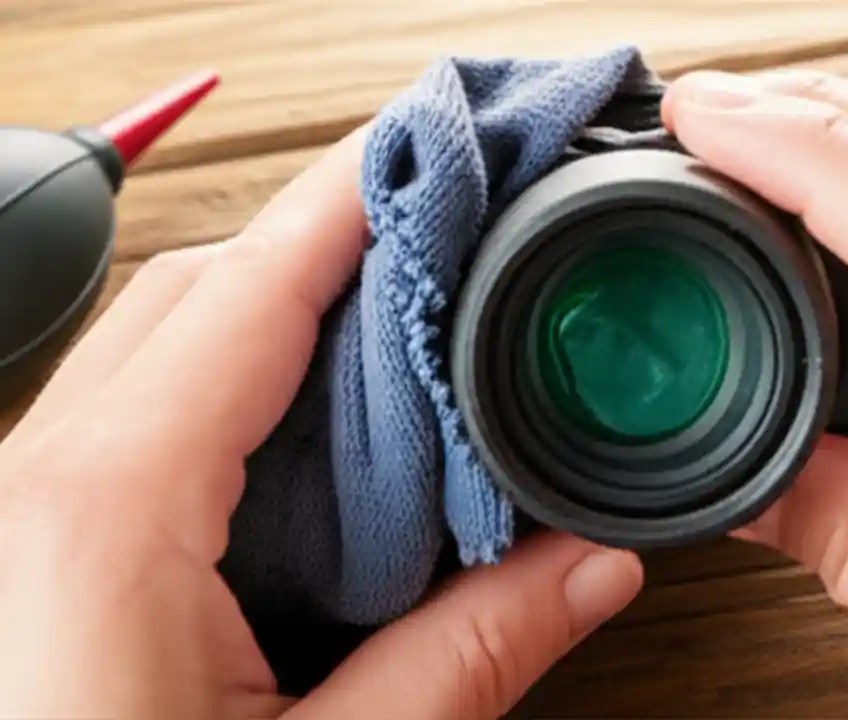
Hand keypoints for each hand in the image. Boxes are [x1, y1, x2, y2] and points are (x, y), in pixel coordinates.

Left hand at [0, 128, 642, 719]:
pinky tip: (316, 449)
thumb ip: (464, 660)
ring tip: (400, 343)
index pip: (246, 296)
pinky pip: (132, 427)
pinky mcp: (27, 559)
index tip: (427, 154)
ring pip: (158, 355)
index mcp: (99, 521)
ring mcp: (13, 521)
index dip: (348, 209)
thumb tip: (591, 569)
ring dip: (278, 330)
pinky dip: (233, 402)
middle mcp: (31, 493)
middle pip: (194, 297)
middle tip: (442, 251)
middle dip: (322, 254)